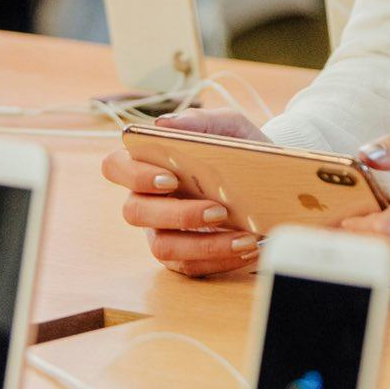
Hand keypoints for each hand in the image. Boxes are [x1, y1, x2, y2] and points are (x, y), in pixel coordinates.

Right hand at [101, 109, 271, 277]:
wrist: (274, 180)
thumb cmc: (240, 150)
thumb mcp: (231, 128)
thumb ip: (201, 121)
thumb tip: (163, 124)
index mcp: (149, 164)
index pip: (116, 166)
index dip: (134, 174)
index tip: (171, 177)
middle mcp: (148, 201)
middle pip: (135, 212)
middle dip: (177, 213)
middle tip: (219, 210)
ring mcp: (162, 232)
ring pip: (162, 247)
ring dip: (204, 244)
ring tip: (243, 237)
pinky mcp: (183, 258)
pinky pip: (191, 267)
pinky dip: (222, 259)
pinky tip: (247, 247)